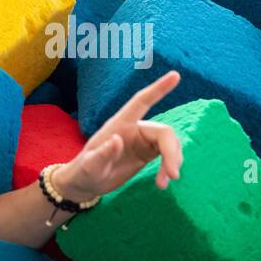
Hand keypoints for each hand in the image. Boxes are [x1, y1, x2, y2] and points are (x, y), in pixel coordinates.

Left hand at [56, 71, 184, 200]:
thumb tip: (117, 140)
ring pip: (170, 144)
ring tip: (164, 184)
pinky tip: (162, 184)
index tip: (176, 75)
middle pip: (164, 132)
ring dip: (173, 162)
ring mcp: (143, 141)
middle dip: (172, 152)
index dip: (158, 89)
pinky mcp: (148, 153)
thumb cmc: (84, 172)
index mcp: (119, 125)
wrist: (85, 184)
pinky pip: (168, 155)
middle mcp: (135, 129)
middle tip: (173, 174)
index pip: (141, 102)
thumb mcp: (89, 167)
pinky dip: (169, 168)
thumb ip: (102, 154)